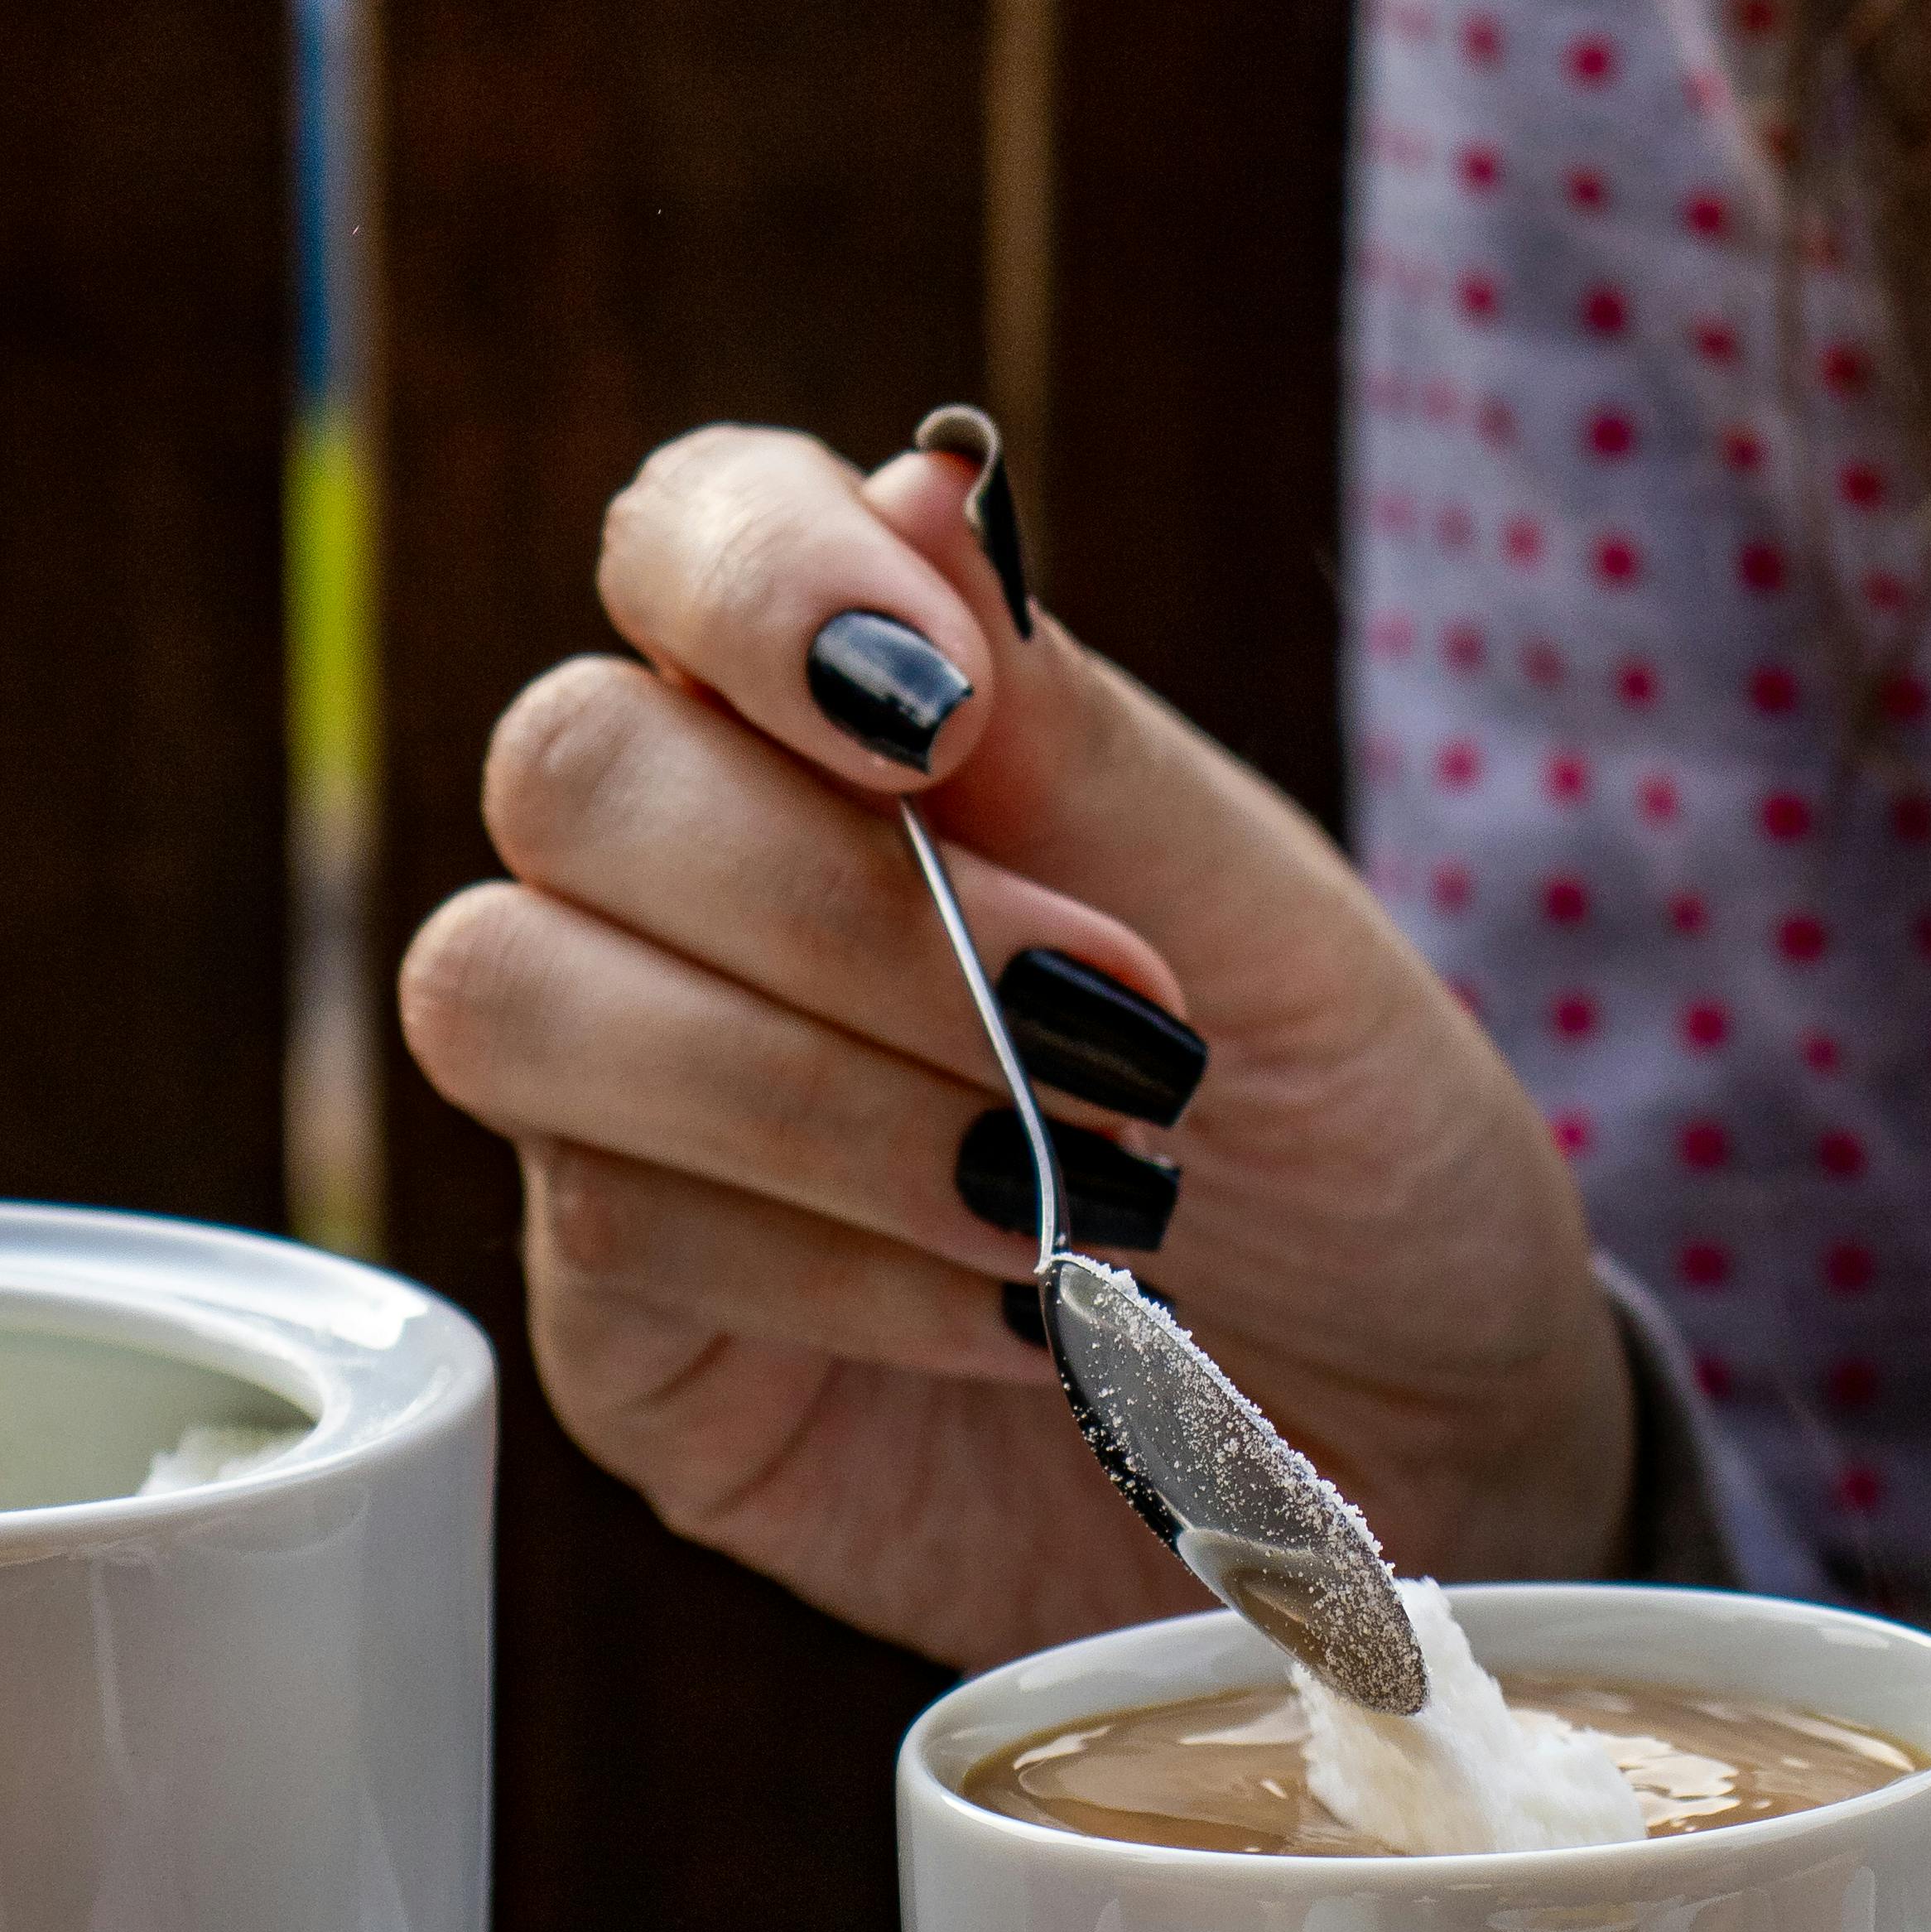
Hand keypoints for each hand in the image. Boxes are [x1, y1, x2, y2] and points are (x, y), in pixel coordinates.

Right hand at [398, 425, 1634, 1667]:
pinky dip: (835, 1268)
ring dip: (811, 1097)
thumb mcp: (1280, 938)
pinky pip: (609, 1236)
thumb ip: (1079, 742)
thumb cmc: (1352, 1155)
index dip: (757, 586)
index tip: (931, 715)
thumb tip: (931, 482)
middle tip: (1098, 1022)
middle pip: (567, 771)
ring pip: (520, 1001)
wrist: (1410, 1449)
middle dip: (833, 903)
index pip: (686, 538)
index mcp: (849, 724)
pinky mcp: (626, 1331)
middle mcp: (688, 889)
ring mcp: (623, 1108)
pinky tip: (1022, 1319)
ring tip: (1067, 1198)